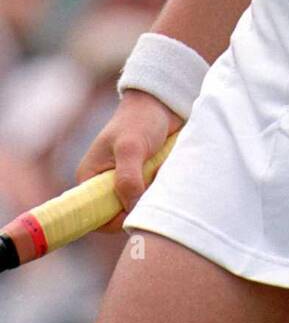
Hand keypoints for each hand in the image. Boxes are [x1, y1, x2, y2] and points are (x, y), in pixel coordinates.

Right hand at [75, 92, 183, 233]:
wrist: (164, 103)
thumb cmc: (141, 119)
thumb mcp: (131, 147)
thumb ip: (127, 179)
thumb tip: (130, 208)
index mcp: (89, 178)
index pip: (94, 215)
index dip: (112, 219)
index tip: (135, 206)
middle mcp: (103, 184)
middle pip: (118, 214)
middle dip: (137, 203)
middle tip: (150, 181)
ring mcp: (125, 182)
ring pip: (138, 206)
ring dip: (151, 193)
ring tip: (158, 168)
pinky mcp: (143, 180)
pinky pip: (152, 196)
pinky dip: (160, 187)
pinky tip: (165, 168)